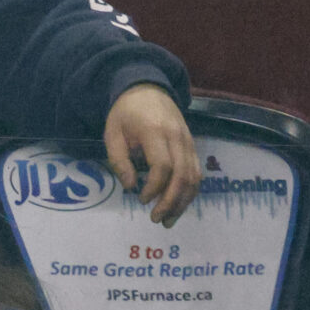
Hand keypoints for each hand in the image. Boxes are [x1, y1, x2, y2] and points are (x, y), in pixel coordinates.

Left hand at [102, 84, 199, 226]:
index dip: (154, 187)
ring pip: (194, 176)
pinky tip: (178, 204)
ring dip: (183, 201)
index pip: (163, 166)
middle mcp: (178, 137)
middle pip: (182, 175)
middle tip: (156, 219)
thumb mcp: (112, 133)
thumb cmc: (125, 113)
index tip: (141, 200)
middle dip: (171, 201)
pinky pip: (197, 172)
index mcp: (155, 132)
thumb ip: (119, 160)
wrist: (147, 89)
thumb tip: (130, 186)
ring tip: (169, 220)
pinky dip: (190, 191)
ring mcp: (189, 141)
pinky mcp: (193, 145)